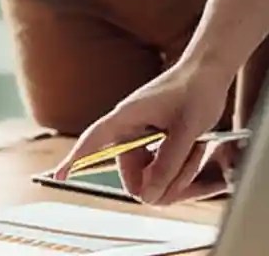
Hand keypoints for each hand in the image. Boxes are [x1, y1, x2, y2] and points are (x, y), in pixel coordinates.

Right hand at [52, 61, 232, 204]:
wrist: (209, 71)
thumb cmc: (196, 91)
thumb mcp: (186, 131)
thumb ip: (168, 165)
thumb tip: (148, 198)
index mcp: (127, 117)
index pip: (92, 141)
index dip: (73, 159)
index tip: (58, 177)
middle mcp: (129, 127)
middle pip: (132, 172)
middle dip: (159, 181)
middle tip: (187, 174)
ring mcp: (143, 134)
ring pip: (151, 172)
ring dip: (175, 172)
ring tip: (196, 151)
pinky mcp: (156, 138)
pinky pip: (160, 165)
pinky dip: (178, 167)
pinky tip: (194, 151)